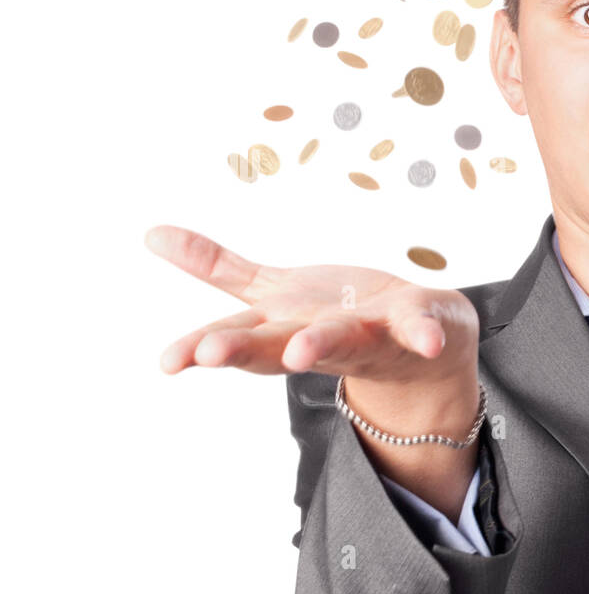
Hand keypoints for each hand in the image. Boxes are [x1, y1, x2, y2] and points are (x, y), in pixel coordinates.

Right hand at [144, 225, 479, 385]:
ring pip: (340, 340)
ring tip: (296, 353)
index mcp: (283, 329)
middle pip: (275, 345)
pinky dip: (424, 334)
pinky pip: (419, 327)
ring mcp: (367, 335)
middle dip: (244, 349)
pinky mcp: (413, 326)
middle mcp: (320, 339)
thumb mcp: (274, 292)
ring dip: (317, 344)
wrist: (420, 347)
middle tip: (210, 353)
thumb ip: (219, 268)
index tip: (170, 361)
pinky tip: (431, 341)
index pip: (236, 337)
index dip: (201, 348)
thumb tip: (151, 233)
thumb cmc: (339, 316)